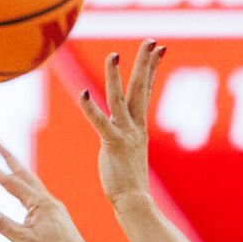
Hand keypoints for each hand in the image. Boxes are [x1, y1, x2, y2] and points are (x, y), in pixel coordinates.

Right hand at [0, 141, 97, 241]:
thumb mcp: (23, 240)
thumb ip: (1, 223)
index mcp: (39, 204)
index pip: (10, 183)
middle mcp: (48, 201)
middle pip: (24, 174)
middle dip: (9, 158)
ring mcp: (54, 208)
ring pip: (32, 184)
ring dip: (19, 171)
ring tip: (8, 162)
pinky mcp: (57, 216)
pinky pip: (38, 195)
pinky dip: (28, 187)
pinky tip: (26, 194)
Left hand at [79, 38, 165, 203]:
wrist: (133, 200)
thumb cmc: (128, 180)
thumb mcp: (130, 150)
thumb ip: (128, 135)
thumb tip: (128, 129)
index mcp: (139, 126)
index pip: (147, 91)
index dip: (152, 68)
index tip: (159, 49)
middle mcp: (135, 126)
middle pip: (141, 88)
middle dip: (145, 63)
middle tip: (151, 41)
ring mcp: (125, 134)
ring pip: (119, 99)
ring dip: (115, 76)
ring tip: (114, 55)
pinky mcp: (112, 144)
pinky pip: (100, 123)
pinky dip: (90, 108)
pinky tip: (83, 94)